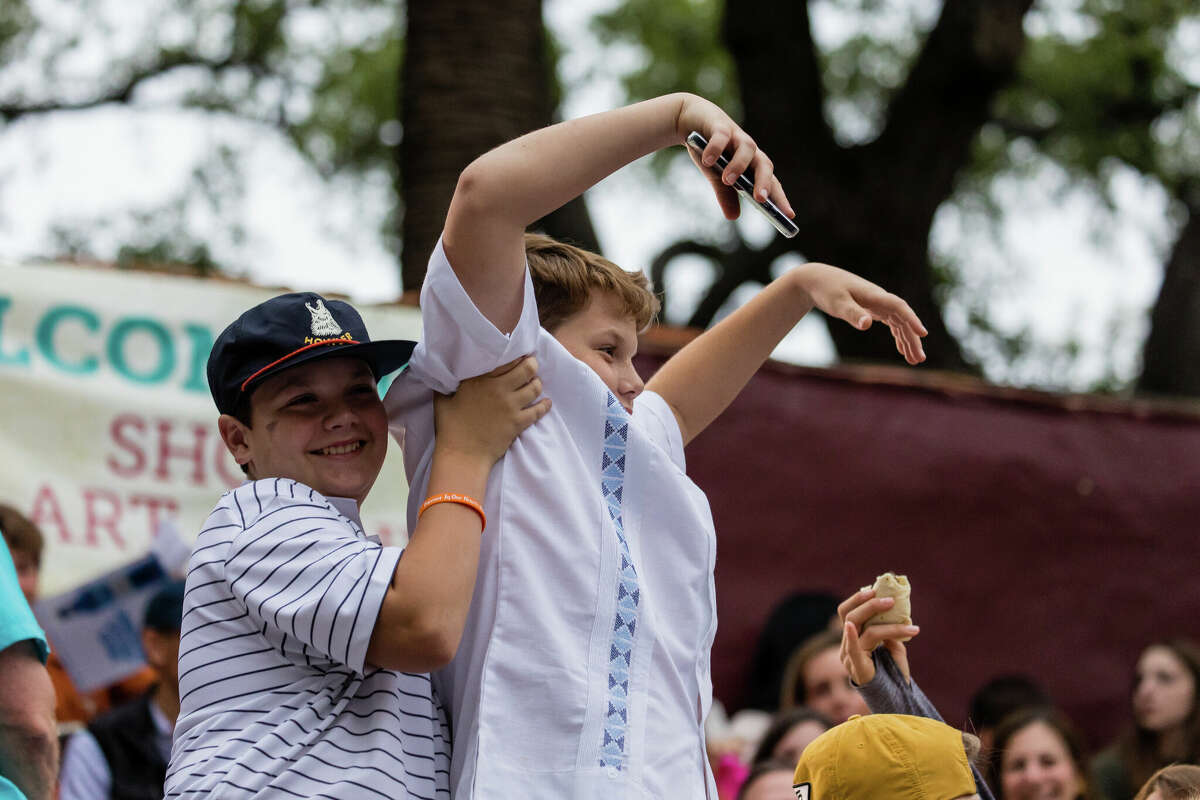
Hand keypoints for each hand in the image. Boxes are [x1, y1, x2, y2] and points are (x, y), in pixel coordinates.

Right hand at [434, 356, 550, 464]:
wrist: (462, 454)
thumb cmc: (450, 428)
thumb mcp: (443, 400)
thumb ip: (447, 384)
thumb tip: (443, 375)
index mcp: (479, 380)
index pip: (505, 360)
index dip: (516, 356)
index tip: (519, 356)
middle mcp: (498, 389)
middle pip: (527, 369)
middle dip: (532, 365)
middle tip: (531, 366)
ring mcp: (510, 406)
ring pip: (535, 387)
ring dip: (537, 384)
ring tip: (535, 384)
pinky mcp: (518, 422)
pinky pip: (538, 410)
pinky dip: (545, 405)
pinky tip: (546, 403)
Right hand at [674, 94, 794, 222]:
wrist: (690, 119)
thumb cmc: (710, 150)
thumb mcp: (716, 176)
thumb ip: (726, 195)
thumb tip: (733, 217)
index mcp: (751, 163)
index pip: (770, 181)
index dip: (779, 197)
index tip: (788, 215)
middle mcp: (748, 149)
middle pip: (764, 164)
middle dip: (764, 182)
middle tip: (761, 200)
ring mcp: (735, 135)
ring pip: (747, 149)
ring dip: (739, 165)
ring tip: (727, 180)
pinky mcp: (718, 125)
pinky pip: (721, 136)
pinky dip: (715, 148)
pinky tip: (708, 161)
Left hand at [793, 263, 927, 363]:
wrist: (818, 280)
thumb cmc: (827, 290)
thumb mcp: (838, 303)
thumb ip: (853, 314)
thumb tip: (867, 324)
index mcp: (875, 296)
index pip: (899, 307)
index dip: (912, 320)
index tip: (922, 333)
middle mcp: (880, 299)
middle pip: (903, 319)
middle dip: (912, 339)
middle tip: (920, 359)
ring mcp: (878, 304)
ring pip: (899, 323)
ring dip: (908, 341)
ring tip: (915, 360)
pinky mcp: (873, 309)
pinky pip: (892, 323)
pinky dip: (898, 336)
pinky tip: (902, 350)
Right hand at [837, 587, 919, 685]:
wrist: (898, 700)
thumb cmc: (894, 673)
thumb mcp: (894, 647)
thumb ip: (890, 632)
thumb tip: (893, 614)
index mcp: (853, 639)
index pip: (847, 612)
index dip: (858, 599)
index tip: (875, 589)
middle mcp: (846, 645)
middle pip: (850, 616)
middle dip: (870, 605)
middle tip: (891, 600)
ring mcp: (849, 657)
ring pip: (863, 630)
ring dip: (889, 625)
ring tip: (910, 626)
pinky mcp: (856, 668)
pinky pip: (852, 648)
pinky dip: (851, 636)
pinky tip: (851, 627)